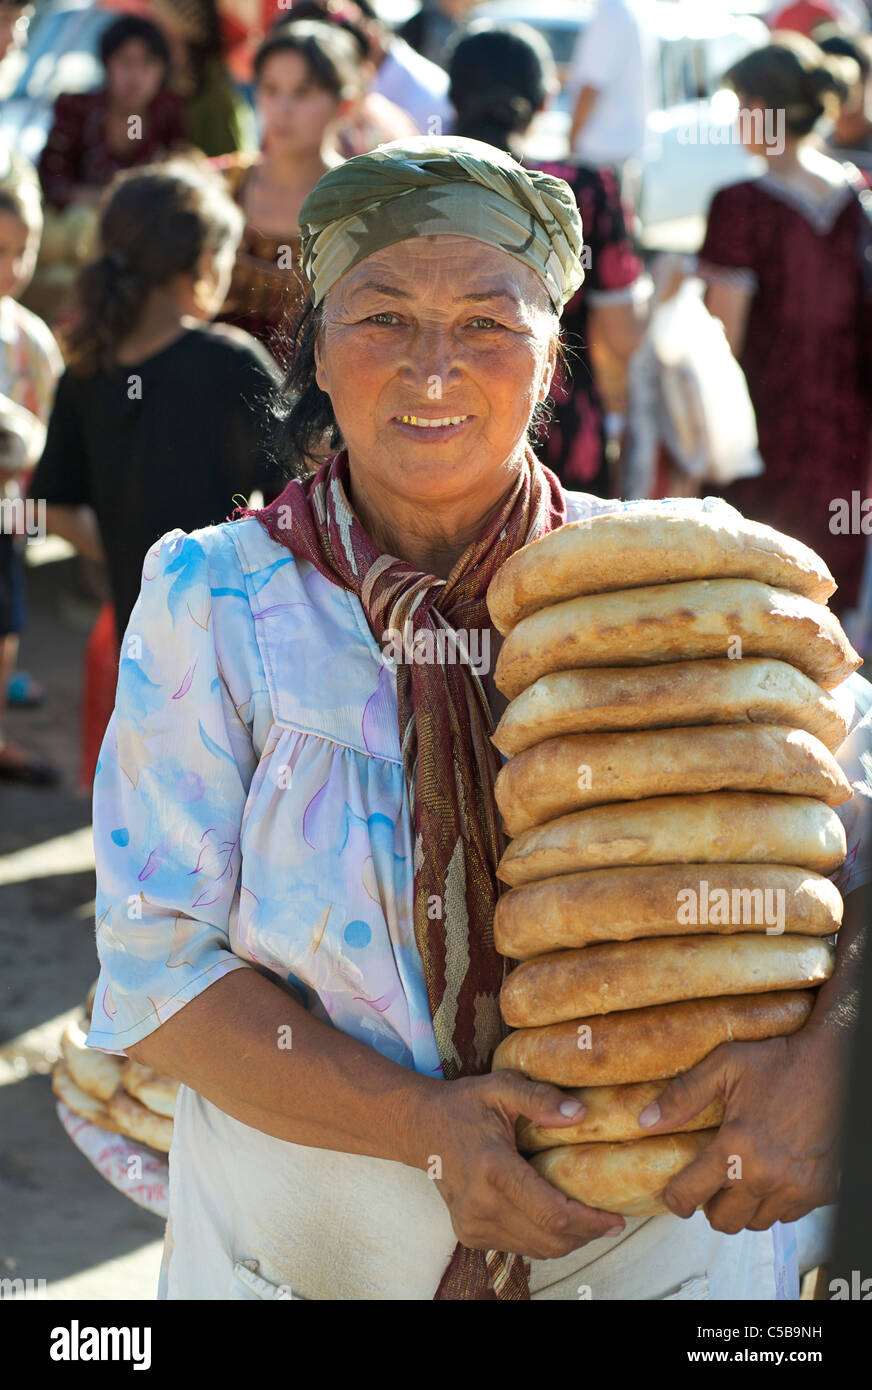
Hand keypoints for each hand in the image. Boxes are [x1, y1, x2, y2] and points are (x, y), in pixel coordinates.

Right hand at [413, 1069, 625, 1259]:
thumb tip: (580, 1113)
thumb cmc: (465, 1104)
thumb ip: (540, 1099)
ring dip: (567, 1239)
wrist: (420, 1127)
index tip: (616, 1219)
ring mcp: (472, 1224)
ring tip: (588, 1221)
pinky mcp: (469, 1234)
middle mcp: (481, 1204)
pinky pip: (518, 1247)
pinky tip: (554, 1218)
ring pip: (536, 1248)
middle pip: (550, 1239)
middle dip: (586, 1234)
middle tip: (610, 1221)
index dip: (590, 1221)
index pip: (553, 1213)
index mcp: (493, 1169)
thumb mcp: (502, 1087)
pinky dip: (542, 1238)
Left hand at [637, 1026, 845, 1233]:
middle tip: (711, 1185)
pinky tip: (774, 1175)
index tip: (674, 1195)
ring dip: (745, 1206)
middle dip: (711, 1207)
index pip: (691, 1194)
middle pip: (724, 1221)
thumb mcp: (724, 1065)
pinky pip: (789, 1214)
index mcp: (736, 1148)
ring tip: (743, 1178)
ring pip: (757, 1221)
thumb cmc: (779, 1060)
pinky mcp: (823, 1191)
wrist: (834, 1063)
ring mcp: (797, 1188)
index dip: (676, 1199)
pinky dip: (777, 1202)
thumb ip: (683, 1095)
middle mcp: (767, 1176)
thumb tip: (646, 1120)